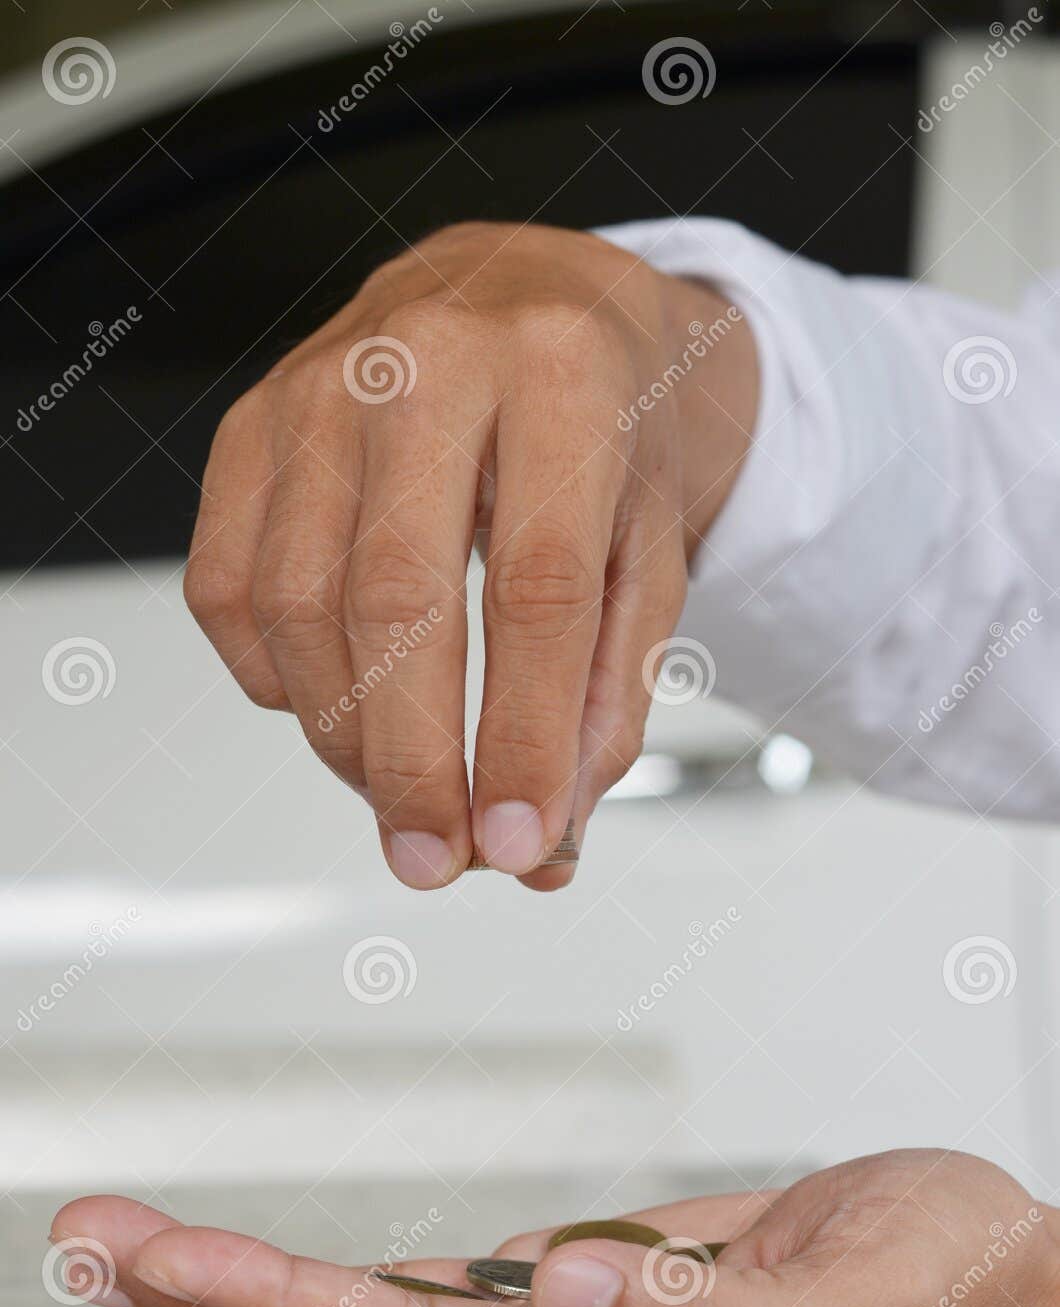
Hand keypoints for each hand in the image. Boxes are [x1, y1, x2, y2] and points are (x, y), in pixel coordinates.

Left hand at [50, 1151, 1055, 1306]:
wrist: (982, 1282)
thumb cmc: (935, 1285)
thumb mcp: (857, 1306)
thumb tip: (555, 1294)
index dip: (281, 1306)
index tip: (168, 1259)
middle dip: (215, 1300)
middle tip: (89, 1238)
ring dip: (246, 1292)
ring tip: (130, 1245)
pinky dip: (331, 1285)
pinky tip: (262, 1283)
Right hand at [184, 221, 754, 889]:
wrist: (533, 298)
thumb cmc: (604, 417)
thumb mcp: (651, 547)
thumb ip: (608, 693)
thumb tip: (545, 833)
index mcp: (563, 374)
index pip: (537, 587)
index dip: (521, 734)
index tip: (517, 842)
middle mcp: (428, 358)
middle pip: (396, 599)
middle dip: (410, 762)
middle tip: (435, 861)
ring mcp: (319, 385)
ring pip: (298, 604)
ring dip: (344, 737)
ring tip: (402, 794)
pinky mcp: (250, 425)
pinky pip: (229, 588)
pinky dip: (273, 680)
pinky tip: (334, 704)